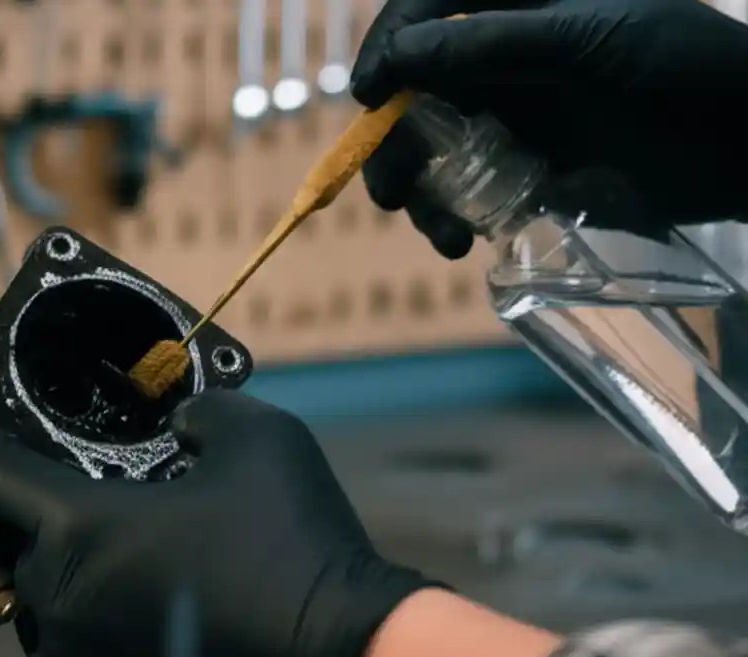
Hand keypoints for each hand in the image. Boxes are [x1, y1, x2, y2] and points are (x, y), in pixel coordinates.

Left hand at [0, 390, 438, 656]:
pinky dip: (99, 623)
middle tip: (84, 492)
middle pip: (21, 547)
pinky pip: (83, 652)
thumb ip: (204, 412)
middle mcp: (64, 602)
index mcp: (79, 530)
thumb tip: (183, 422)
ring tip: (118, 555)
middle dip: (42, 519)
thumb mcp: (259, 440)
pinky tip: (150, 604)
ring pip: (46, 609)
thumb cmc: (294, 547)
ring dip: (67, 577)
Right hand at [352, 0, 747, 258]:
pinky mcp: (531, 164)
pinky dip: (454, 213)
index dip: (389, 46)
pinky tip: (465, 238)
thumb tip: (394, 59)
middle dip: (393, 141)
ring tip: (444, 235)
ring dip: (421, 191)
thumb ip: (487, 45)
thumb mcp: (583, 41)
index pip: (427, 8)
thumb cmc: (683, 67)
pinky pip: (467, 186)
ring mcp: (518, 110)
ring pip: (432, 144)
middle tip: (390, 193)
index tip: (370, 96)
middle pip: (415, 87)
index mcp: (519, 2)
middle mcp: (506, 51)